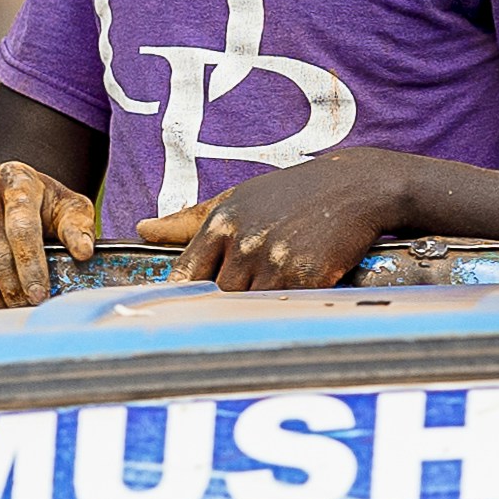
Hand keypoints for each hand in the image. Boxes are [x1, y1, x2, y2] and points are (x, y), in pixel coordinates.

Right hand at [0, 159, 96, 309]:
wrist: (3, 192)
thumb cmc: (40, 207)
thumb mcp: (67, 208)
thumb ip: (78, 226)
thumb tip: (84, 252)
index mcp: (17, 179)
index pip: (22, 227)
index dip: (30, 265)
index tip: (38, 295)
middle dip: (11, 288)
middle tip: (21, 309)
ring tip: (0, 312)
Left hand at [151, 152, 425, 292]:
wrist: (357, 186)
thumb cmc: (293, 193)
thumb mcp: (238, 199)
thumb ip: (188, 220)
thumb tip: (142, 229)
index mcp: (221, 222)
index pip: (185, 276)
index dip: (186, 299)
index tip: (187, 312)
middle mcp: (244, 241)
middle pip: (217, 298)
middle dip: (226, 306)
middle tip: (241, 307)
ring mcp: (276, 260)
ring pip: (248, 308)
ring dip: (256, 311)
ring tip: (270, 304)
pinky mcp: (307, 276)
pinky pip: (283, 309)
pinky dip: (285, 311)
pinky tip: (293, 302)